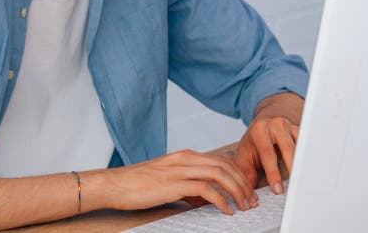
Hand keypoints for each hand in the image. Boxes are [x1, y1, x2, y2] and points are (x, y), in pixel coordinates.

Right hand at [106, 149, 258, 214]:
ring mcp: (180, 170)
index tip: (248, 190)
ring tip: (244, 206)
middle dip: (243, 183)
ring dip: (237, 190)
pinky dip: (221, 199)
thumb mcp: (168, 181)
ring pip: (220, 174)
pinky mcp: (174, 184)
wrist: (115, 185)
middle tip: (252, 199)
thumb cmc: (138, 185)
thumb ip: (188, 187)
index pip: (222, 160)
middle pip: (225, 165)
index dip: (239, 175)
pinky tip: (226, 210)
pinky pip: (206, 189)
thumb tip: (206, 199)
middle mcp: (185, 159)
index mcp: (185, 156)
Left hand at [233, 113, 299, 193]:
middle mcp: (275, 125)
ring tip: (303, 180)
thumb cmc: (253, 143)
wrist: (262, 125)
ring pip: (299, 146)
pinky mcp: (298, 129)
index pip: (268, 153)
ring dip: (301, 164)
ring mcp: (288, 126)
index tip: (278, 189)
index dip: (273, 173)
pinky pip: (305, 144)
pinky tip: (307, 170)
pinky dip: (306, 157)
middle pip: (287, 148)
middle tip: (295, 187)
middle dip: (292, 168)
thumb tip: (251, 193)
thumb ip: (246, 173)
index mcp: (259, 130)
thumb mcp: (244, 155)